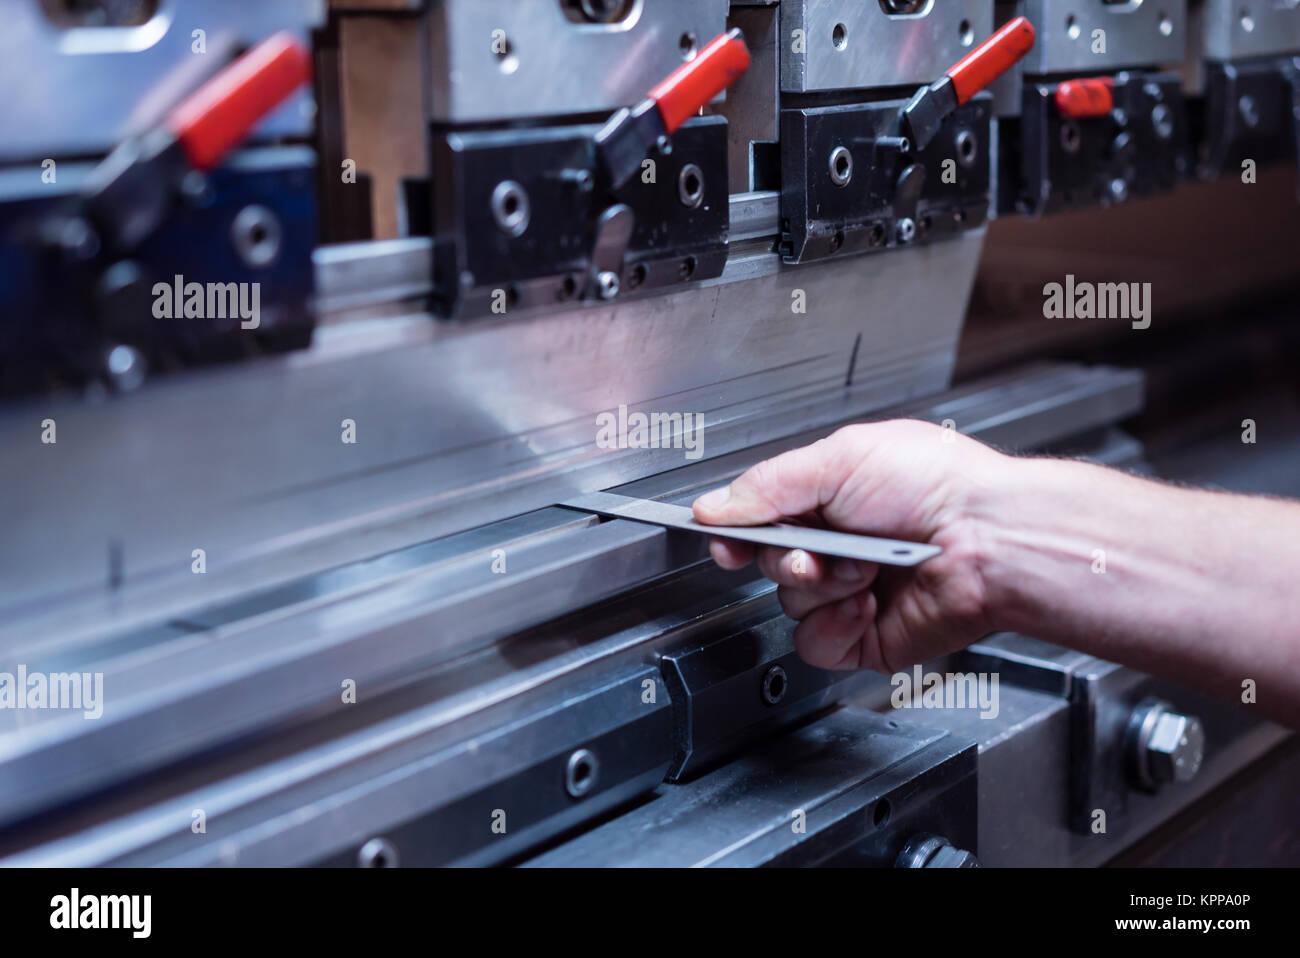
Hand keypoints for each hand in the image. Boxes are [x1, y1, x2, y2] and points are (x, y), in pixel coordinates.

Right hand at [692, 420, 1004, 673]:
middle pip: (769, 563)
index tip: (727, 540)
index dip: (737, 532)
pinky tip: (865, 603)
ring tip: (864, 568)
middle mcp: (838, 545)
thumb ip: (768, 485)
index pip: (760, 519)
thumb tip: (715, 506)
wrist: (990, 540)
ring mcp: (850, 592)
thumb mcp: (840, 459)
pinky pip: (814, 644)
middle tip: (816, 549)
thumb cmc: (940, 486)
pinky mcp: (863, 636)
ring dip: (820, 587)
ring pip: (788, 603)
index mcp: (830, 496)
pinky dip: (833, 625)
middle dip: (786, 558)